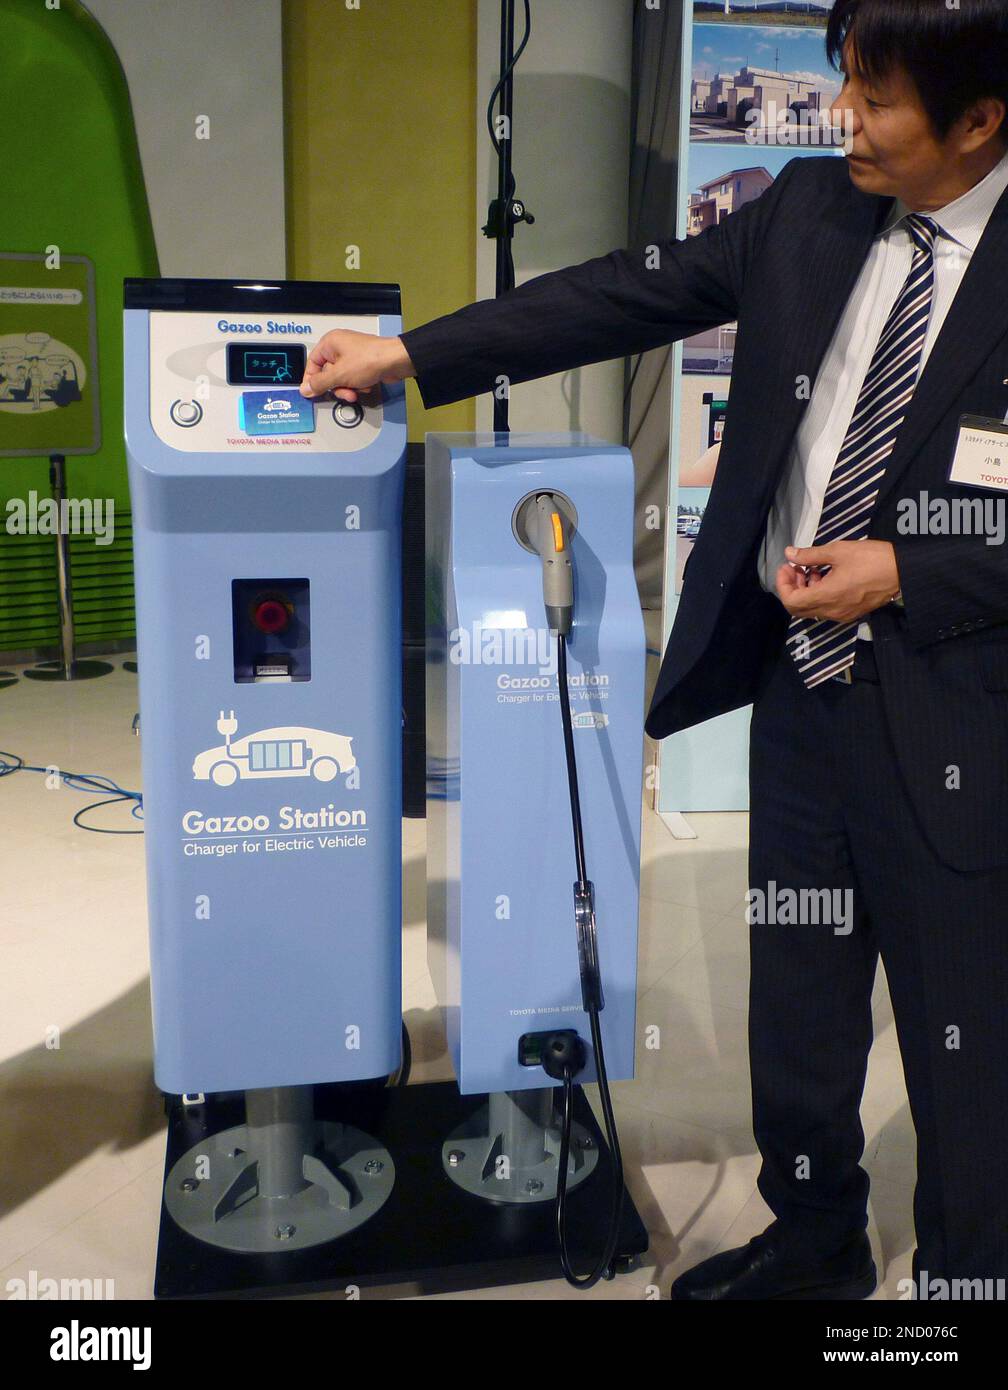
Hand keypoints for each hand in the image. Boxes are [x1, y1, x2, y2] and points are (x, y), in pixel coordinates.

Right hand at [299, 331, 413, 401]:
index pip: (312, 363)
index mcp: (330, 343)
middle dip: (337, 387)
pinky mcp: (362, 364)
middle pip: (327, 374)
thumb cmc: (368, 360)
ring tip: (358, 389)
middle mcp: (339, 347)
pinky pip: (352, 379)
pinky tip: (366, 385)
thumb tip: (304, 389)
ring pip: (341, 379)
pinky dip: (358, 385)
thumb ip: (320, 383)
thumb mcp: (339, 375)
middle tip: (345, 392)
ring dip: (348, 388)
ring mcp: (352, 356)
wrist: (395, 361)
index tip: (312, 393)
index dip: (311, 379)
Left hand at [775, 540, 899, 623]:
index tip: (786, 567)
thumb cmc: (871, 558)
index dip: (783, 584)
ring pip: (812, 609)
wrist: (903, 571)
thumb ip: (810, 555)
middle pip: (798, 609)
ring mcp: (841, 615)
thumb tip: (789, 553)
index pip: (790, 601)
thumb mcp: (838, 551)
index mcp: (826, 597)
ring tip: (811, 569)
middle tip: (795, 568)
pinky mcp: (850, 613)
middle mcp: (831, 611)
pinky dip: (819, 595)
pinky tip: (825, 577)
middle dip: (792, 588)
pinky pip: (826, 609)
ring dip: (805, 591)